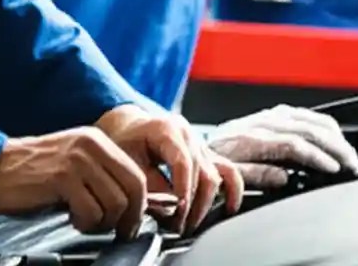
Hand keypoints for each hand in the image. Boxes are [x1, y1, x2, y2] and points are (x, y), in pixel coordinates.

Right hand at [0, 126, 147, 238]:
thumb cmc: (29, 173)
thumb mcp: (72, 163)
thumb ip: (99, 175)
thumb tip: (129, 205)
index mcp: (96, 140)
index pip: (135, 174)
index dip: (139, 205)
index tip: (130, 223)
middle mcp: (90, 145)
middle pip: (133, 188)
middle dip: (129, 217)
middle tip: (117, 231)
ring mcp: (77, 159)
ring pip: (115, 203)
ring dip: (102, 222)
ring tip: (82, 221)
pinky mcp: (63, 177)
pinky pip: (91, 211)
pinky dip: (84, 223)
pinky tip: (69, 218)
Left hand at [95, 105, 243, 234]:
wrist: (127, 129)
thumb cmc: (125, 144)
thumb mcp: (128, 164)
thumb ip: (149, 187)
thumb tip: (171, 211)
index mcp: (167, 129)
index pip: (183, 162)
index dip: (182, 190)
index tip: (177, 214)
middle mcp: (188, 135)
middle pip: (201, 173)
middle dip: (191, 205)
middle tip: (177, 227)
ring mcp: (200, 144)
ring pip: (215, 176)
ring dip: (205, 204)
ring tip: (189, 224)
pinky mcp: (207, 156)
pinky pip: (228, 172)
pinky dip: (232, 191)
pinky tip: (229, 208)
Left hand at [207, 104, 357, 187]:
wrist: (192, 146)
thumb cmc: (210, 165)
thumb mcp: (228, 176)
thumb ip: (256, 175)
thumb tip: (285, 177)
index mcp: (250, 139)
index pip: (293, 144)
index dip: (317, 156)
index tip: (334, 169)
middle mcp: (260, 123)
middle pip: (306, 129)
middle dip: (334, 146)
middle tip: (352, 163)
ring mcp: (265, 117)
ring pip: (307, 119)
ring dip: (332, 134)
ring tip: (348, 152)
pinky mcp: (267, 115)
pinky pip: (300, 114)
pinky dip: (320, 123)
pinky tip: (332, 133)